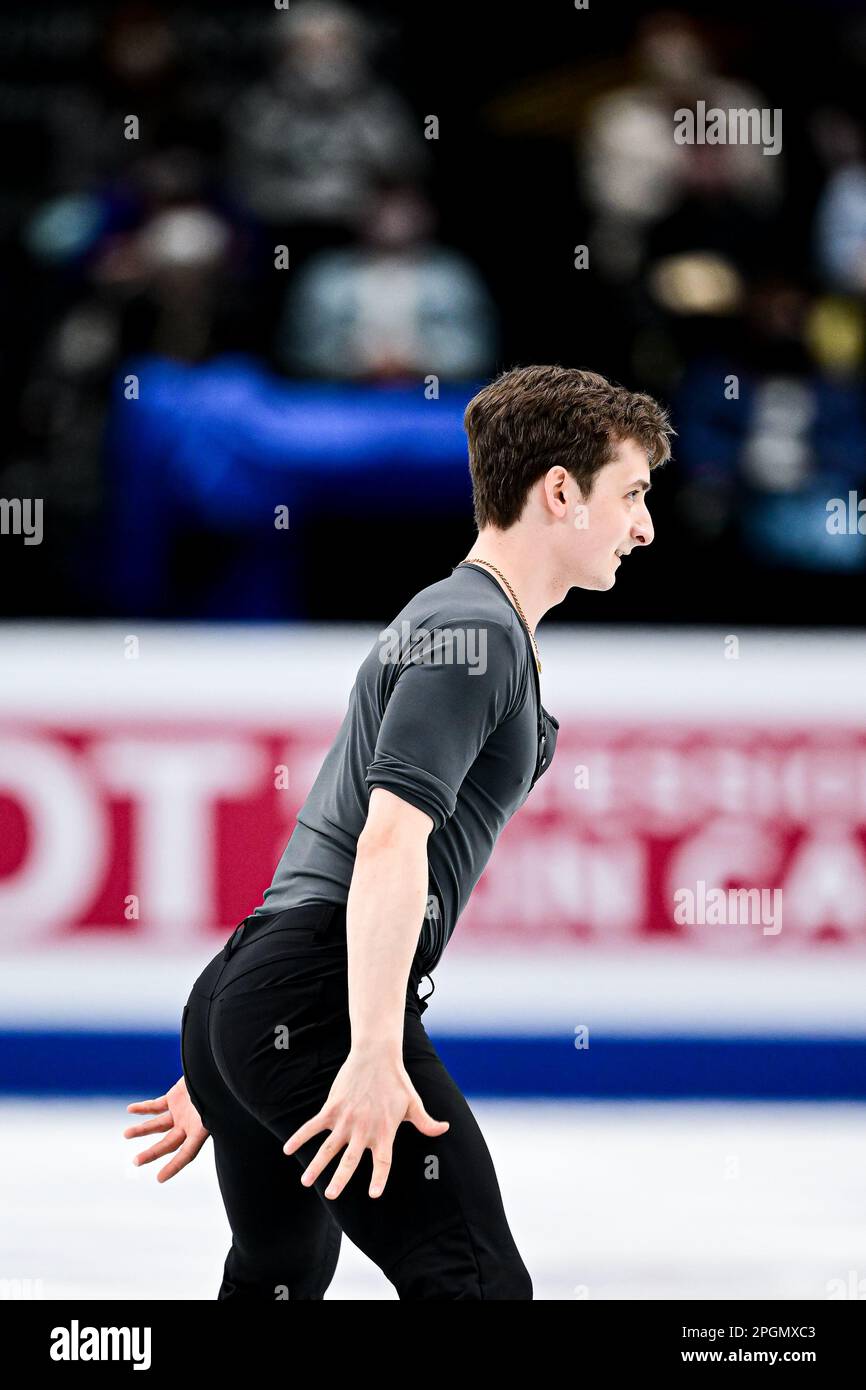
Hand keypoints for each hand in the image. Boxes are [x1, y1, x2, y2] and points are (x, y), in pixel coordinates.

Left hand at [124, 1076, 209, 1181]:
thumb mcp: (218, 1101)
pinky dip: (143, 1108)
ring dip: (142, 1130)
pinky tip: (131, 1109)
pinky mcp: (174, 1099)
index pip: (188, 1153)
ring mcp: (180, 1112)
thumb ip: (209, 1112)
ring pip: (157, 1125)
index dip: (175, 1166)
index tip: (159, 1178)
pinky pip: (155, 1106)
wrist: (217, 1067)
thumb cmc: (221, 1083)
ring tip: (126, 1134)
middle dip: (152, 1153)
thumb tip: (210, 1117)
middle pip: (168, 1143)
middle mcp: (190, 1124)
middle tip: (135, 1162)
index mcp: (202, 1129)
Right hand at [282, 1047, 448, 1199]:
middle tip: (332, 1195)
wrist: (376, 1055)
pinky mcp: (332, 1108)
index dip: (379, 1178)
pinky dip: (300, 1137)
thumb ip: (426, 1122)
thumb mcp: (414, 1103)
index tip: (374, 1193)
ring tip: (306, 1182)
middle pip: (350, 1161)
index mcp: (384, 1132)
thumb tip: (445, 1129)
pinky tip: (287, 1150)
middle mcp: (363, 1129)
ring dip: (316, 1166)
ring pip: (328, 1148)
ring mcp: (346, 1119)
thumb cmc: (397, 1081)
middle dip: (340, 1179)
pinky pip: (312, 1126)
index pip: (383, 1162)